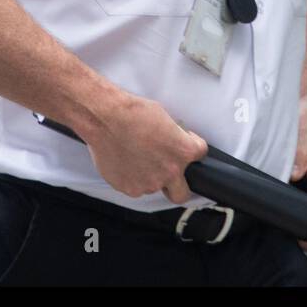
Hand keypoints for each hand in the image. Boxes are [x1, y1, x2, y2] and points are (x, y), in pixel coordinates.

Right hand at [85, 94, 207, 203]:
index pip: (200, 154)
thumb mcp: (165, 118)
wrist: (106, 119)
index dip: (192, 147)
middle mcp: (169, 172)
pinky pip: (135, 187)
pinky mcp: (129, 188)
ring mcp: (148, 184)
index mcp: (183, 152)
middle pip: (182, 193)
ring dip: (150, 176)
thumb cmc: (134, 113)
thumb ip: (175, 138)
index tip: (184, 143)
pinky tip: (125, 160)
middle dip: (178, 185)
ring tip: (136, 156)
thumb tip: (175, 141)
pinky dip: (132, 177)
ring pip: (154, 187)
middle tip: (168, 172)